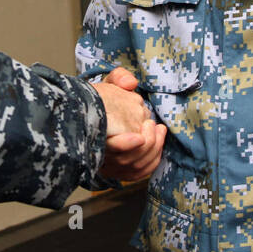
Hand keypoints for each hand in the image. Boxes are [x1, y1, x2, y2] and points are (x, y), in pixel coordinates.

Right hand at [93, 67, 165, 182]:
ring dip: (153, 149)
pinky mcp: (121, 171)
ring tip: (158, 129)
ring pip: (135, 166)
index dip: (124, 145)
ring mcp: (110, 165)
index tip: (139, 137)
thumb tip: (130, 84)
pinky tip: (158, 142)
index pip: (108, 147)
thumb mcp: (109, 83)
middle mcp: (100, 153)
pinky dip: (152, 160)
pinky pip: (139, 173)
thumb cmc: (103, 99)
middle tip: (151, 124)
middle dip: (147, 143)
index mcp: (94, 132)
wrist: (94, 115)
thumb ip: (119, 78)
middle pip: (126, 160)